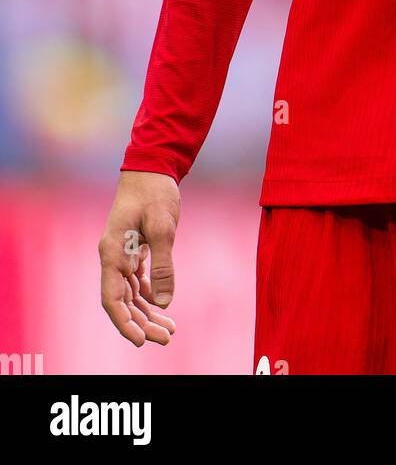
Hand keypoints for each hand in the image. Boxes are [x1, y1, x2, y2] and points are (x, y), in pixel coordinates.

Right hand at [98, 171, 179, 346]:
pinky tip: (163, 304)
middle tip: (166, 338)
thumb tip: (165, 302)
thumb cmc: (155, 193)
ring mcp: (122, 255)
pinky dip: (150, 295)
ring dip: (148, 313)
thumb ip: (163, 265)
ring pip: (131, 294)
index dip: (124, 323)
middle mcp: (113, 257)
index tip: (140, 341)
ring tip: (169, 330)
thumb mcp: (163, 227)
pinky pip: (138, 281)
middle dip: (142, 323)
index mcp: (112, 252)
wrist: (152, 169)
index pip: (112, 298)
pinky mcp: (134, 251)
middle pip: (123, 301)